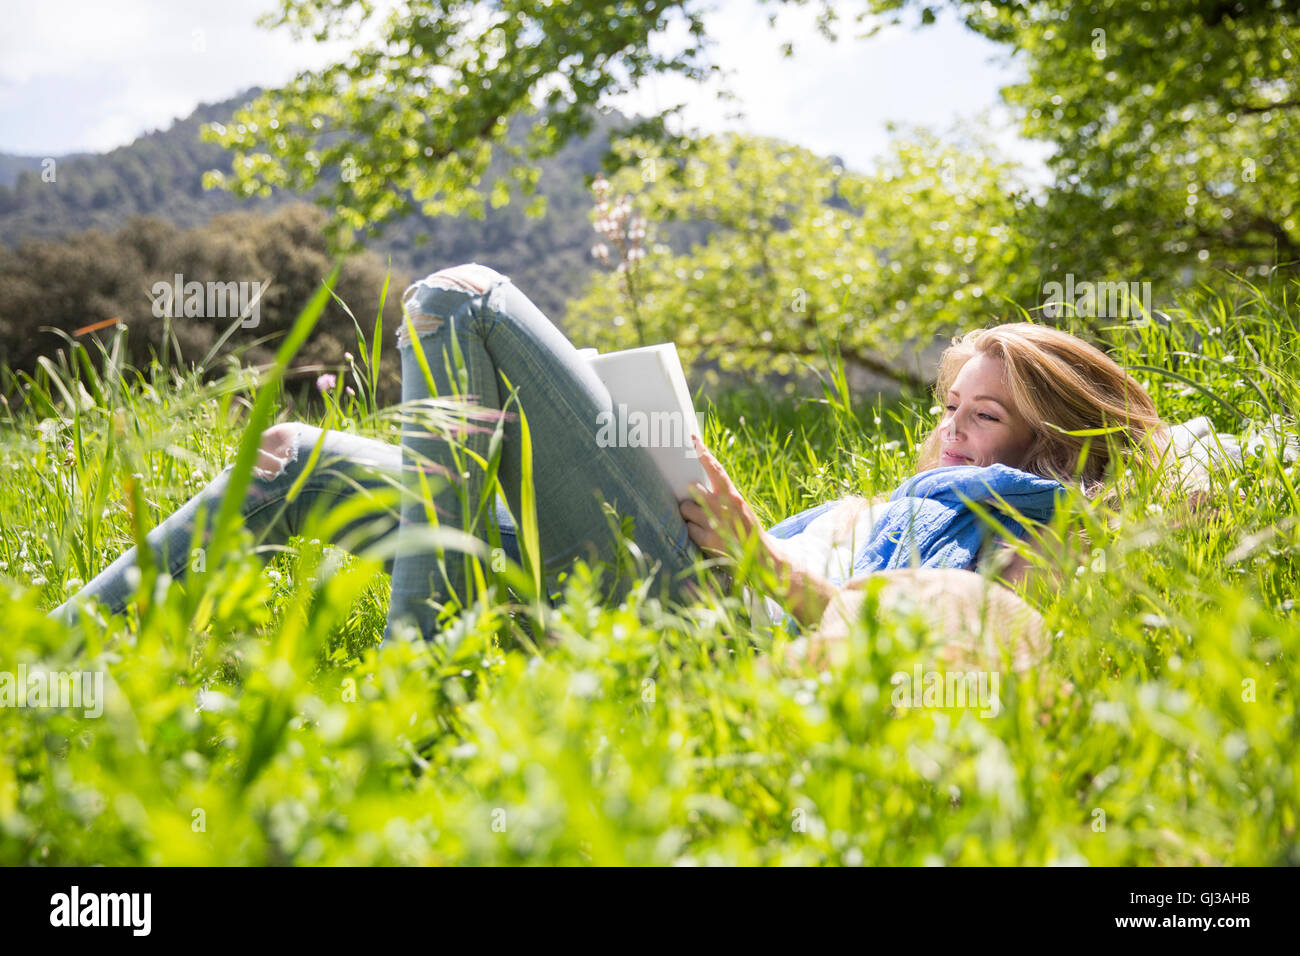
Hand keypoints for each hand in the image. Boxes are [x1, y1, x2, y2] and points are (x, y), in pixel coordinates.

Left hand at [678, 434, 764, 563]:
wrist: (763, 558)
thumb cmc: (747, 530)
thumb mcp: (740, 509)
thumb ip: (722, 497)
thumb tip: (696, 486)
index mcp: (734, 497)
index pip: (716, 470)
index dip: (704, 453)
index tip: (693, 439)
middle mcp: (723, 507)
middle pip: (693, 489)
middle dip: (692, 496)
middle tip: (699, 504)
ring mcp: (714, 523)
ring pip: (686, 509)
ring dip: (689, 515)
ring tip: (702, 523)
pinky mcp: (707, 540)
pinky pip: (687, 529)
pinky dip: (691, 532)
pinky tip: (704, 536)